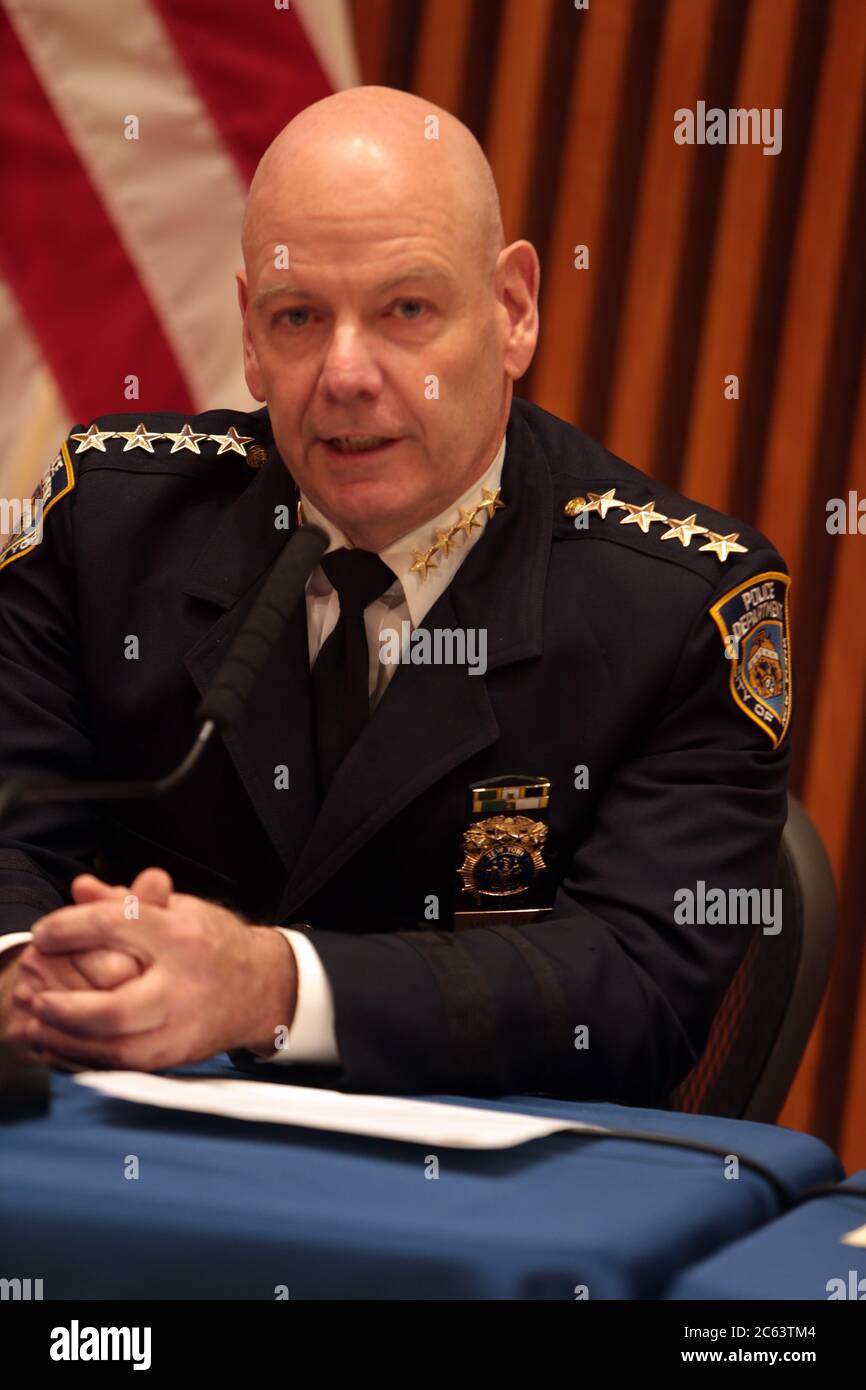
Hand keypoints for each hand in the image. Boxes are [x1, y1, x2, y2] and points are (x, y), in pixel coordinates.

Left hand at [14, 874, 297, 1069]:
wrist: (261, 986)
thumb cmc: (213, 942)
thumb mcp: (176, 908)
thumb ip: (124, 901)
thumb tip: (80, 890)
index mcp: (182, 935)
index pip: (117, 926)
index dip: (70, 929)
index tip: (43, 934)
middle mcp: (184, 984)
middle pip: (115, 1008)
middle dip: (65, 1006)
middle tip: (35, 993)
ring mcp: (182, 1027)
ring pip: (115, 1048)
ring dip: (66, 1038)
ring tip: (36, 1021)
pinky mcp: (177, 1054)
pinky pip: (122, 1064)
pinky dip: (83, 1056)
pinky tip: (59, 1043)